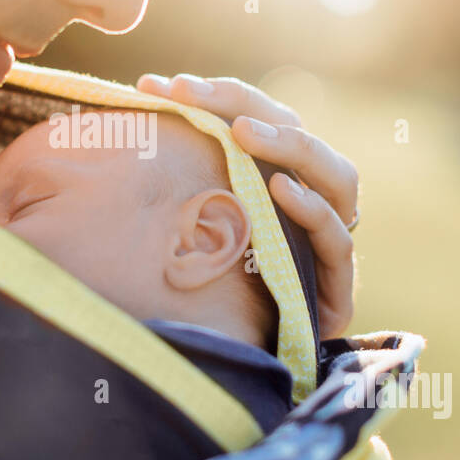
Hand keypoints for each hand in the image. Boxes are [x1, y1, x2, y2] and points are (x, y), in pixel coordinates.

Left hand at [137, 73, 357, 338]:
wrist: (214, 373)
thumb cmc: (182, 291)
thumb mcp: (162, 224)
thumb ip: (159, 177)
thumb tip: (121, 113)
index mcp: (273, 181)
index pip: (259, 119)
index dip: (217, 94)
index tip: (158, 85)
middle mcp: (308, 205)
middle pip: (300, 137)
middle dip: (250, 108)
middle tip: (194, 96)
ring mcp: (327, 246)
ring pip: (338, 178)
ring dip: (292, 148)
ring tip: (243, 133)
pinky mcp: (334, 292)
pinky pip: (337, 242)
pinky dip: (313, 212)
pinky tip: (279, 192)